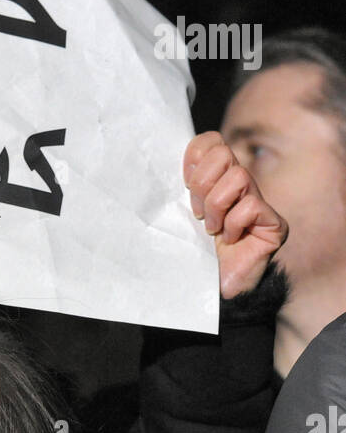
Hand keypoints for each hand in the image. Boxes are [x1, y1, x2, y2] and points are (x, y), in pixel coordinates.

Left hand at [183, 131, 286, 298]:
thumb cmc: (196, 256)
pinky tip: (230, 240)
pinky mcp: (274, 224)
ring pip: (238, 176)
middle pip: (223, 152)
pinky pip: (251, 206)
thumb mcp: (180, 219)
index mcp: (219, 179)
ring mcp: (261, 203)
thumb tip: (159, 167)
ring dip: (216, 206)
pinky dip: (234, 225)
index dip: (194, 159)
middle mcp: (242, 186)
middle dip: (202, 184)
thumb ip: (179, 192)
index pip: (211, 141)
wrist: (214, 291)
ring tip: (211, 230)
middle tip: (197, 212)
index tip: (184, 186)